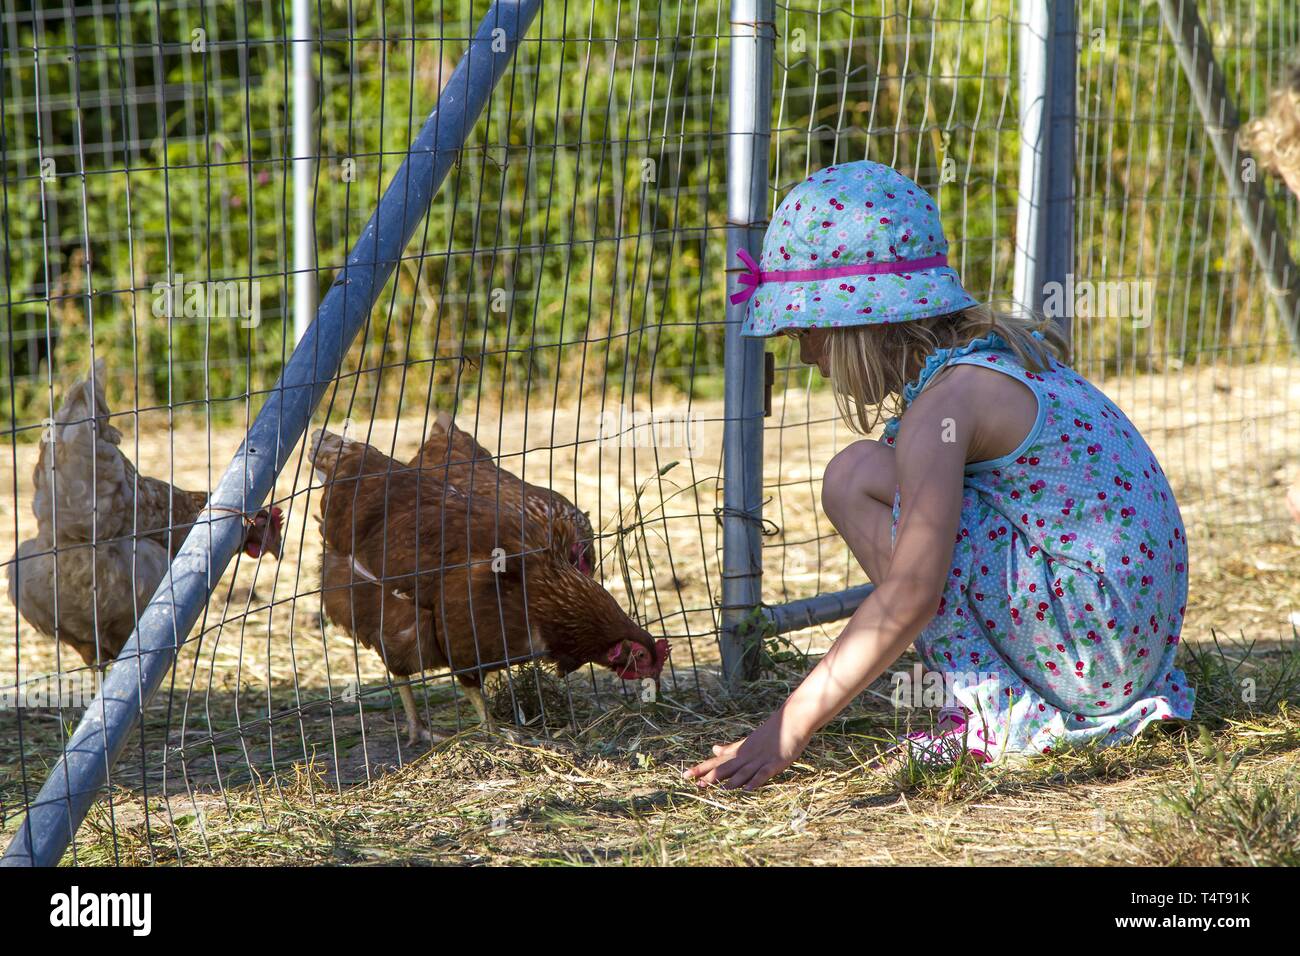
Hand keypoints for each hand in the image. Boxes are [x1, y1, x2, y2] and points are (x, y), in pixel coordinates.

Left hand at [683, 710, 809, 790]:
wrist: (792, 719)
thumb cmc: (770, 732)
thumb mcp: (748, 741)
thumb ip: (731, 748)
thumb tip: (713, 749)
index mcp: (740, 751)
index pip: (717, 761)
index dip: (702, 768)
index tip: (685, 775)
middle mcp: (747, 755)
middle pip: (726, 767)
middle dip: (710, 776)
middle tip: (694, 783)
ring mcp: (761, 759)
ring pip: (743, 771)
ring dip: (731, 781)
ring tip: (718, 790)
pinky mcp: (776, 762)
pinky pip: (764, 773)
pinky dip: (755, 781)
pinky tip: (747, 789)